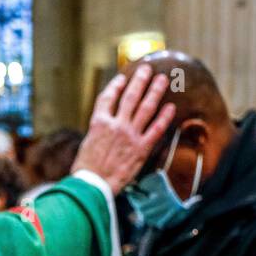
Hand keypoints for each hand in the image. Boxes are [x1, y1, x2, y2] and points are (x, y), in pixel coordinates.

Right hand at [72, 64, 176, 194]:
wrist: (92, 185)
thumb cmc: (85, 169)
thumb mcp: (87, 144)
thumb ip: (98, 133)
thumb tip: (103, 129)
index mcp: (99, 122)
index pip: (108, 97)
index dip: (116, 86)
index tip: (122, 78)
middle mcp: (116, 124)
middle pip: (130, 97)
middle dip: (139, 81)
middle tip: (147, 69)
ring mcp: (130, 135)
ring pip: (145, 108)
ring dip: (155, 91)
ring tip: (162, 80)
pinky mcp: (141, 148)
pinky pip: (156, 129)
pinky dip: (164, 117)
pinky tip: (170, 107)